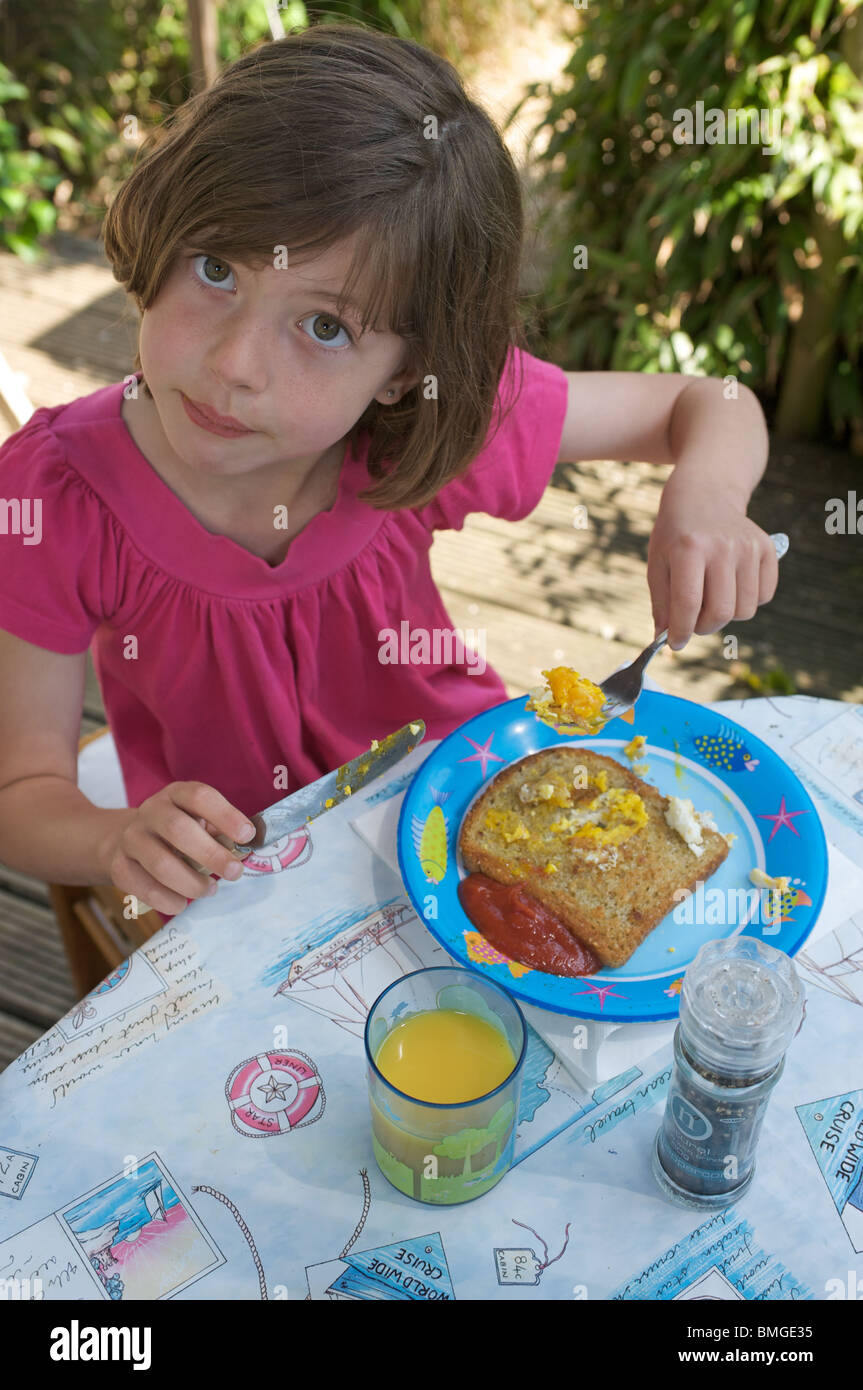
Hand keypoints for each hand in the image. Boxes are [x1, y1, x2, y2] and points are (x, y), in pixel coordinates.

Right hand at [97, 781, 257, 917]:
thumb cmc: (176, 833)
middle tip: (234, 872)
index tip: (247, 835)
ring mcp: (131, 838)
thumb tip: (246, 849)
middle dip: (211, 854)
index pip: (199, 796)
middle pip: (178, 829)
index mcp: (176, 794)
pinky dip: (167, 900)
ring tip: (210, 889)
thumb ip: (220, 832)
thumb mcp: (198, 822)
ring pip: (160, 863)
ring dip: (191, 883)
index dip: (225, 815)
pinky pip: (144, 887)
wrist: (124, 840)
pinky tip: (182, 902)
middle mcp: (150, 811)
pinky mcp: (119, 866)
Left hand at [647, 477, 778, 650]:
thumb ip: (661, 603)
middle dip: (704, 627)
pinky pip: (763, 596)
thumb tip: (665, 639)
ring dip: (726, 616)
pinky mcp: (767, 549)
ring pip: (744, 610)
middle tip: (693, 622)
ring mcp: (748, 547)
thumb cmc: (676, 534)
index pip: (688, 603)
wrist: (705, 495)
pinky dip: (747, 602)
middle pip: (721, 612)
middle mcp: (723, 546)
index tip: (675, 644)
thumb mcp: (658, 563)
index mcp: (689, 548)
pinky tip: (731, 586)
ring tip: (711, 599)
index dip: (681, 631)